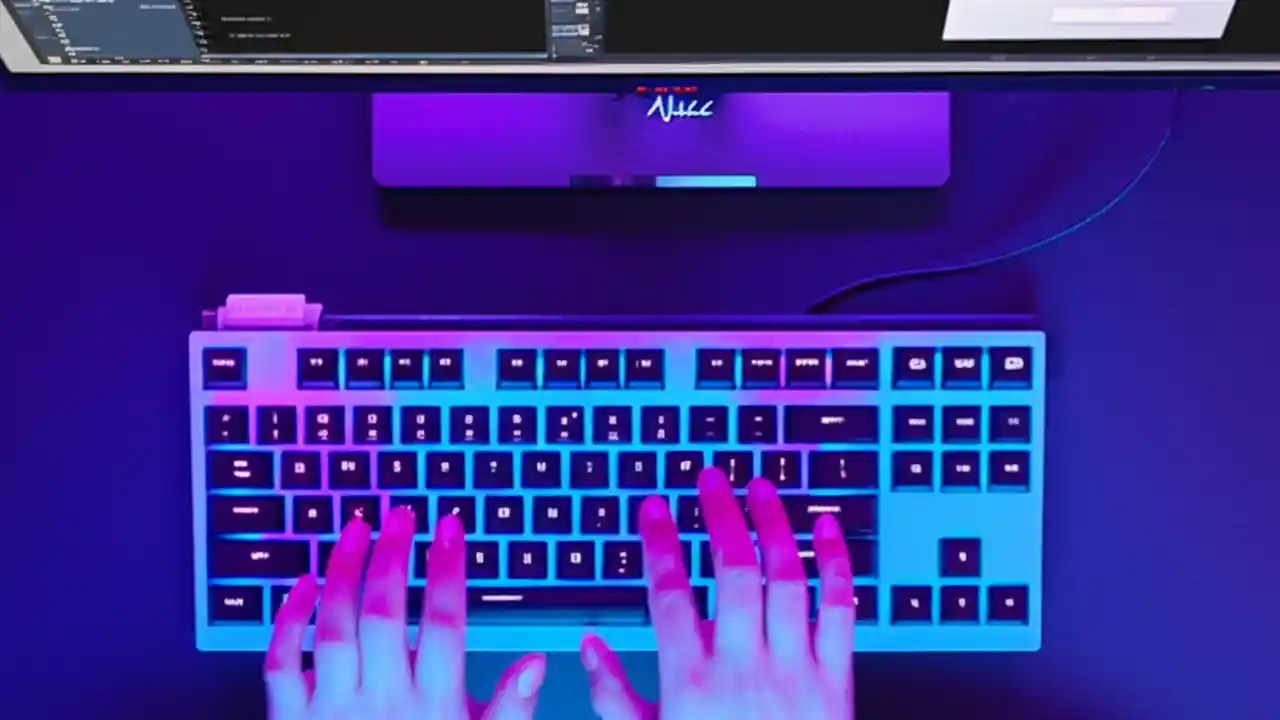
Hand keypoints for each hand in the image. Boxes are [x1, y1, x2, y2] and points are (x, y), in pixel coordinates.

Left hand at [265, 508, 546, 719]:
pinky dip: (287, 619)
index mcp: (435, 709)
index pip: (445, 622)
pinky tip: (300, 584)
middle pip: (385, 612)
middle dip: (393, 555)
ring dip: (341, 571)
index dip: (447, 568)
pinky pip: (280, 663)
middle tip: (401, 514)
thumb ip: (511, 711)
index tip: (450, 528)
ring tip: (354, 530)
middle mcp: (381, 703)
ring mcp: (331, 711)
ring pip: (333, 626)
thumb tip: (536, 662)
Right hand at [580, 470, 855, 719]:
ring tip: (760, 489)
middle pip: (732, 571)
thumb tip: (590, 646)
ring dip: (773, 525)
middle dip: (719, 515)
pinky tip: (826, 528)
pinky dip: (836, 563)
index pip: (669, 595)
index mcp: (692, 684)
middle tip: (710, 480)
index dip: (660, 543)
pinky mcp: (837, 682)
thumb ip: (613, 697)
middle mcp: (744, 669)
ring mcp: (795, 672)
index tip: (655, 508)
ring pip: (786, 578)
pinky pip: (841, 609)